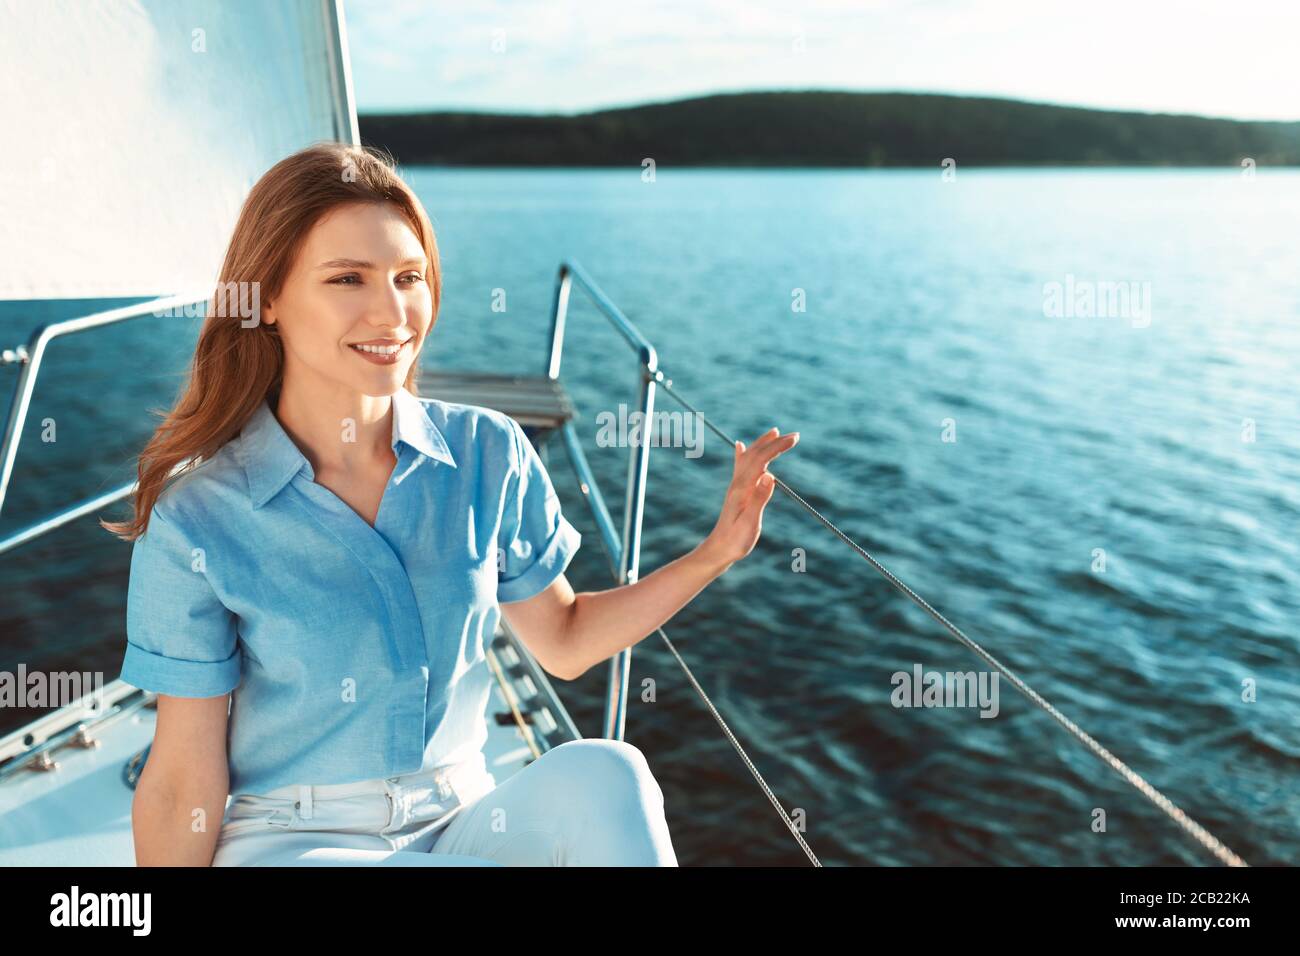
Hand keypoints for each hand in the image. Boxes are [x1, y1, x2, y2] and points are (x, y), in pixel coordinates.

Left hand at [700, 427, 799, 571]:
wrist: (718, 549)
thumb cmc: (736, 540)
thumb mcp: (751, 522)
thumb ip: (759, 498)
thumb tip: (769, 475)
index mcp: (743, 489)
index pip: (762, 460)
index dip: (778, 447)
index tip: (794, 438)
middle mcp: (738, 483)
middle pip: (756, 455)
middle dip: (774, 442)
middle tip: (794, 435)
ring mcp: (736, 486)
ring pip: (748, 457)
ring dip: (762, 443)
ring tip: (773, 433)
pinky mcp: (736, 492)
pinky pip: (740, 466)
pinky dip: (742, 453)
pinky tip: (739, 446)